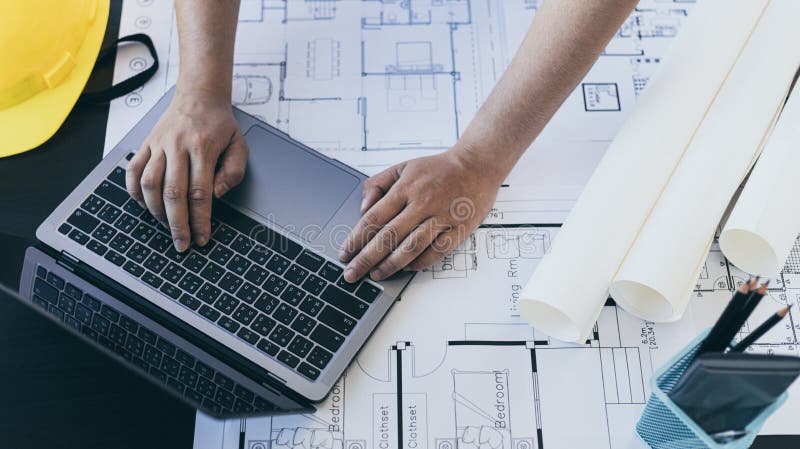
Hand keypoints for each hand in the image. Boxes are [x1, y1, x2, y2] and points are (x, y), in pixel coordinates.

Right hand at [125, 90, 248, 250]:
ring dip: (156, 211)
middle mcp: (178, 146)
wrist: (199, 96)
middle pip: (173, 193)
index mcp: (203, 148)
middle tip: (182, 244)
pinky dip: (135, 192)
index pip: (200, 192)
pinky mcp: (145, 144)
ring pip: (150, 184)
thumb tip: (215, 195)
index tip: (202, 237)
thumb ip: (233, 172)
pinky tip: (145, 205)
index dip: (200, 219)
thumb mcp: (240, 146)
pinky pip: (133, 171)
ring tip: (167, 225)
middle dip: (177, 224)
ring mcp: (158, 145)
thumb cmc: (220, 125)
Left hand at [339, 148, 505, 281]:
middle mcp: (422, 202)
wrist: (477, 164)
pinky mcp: (459, 228)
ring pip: (411, 246)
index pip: (374, 218)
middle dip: (366, 258)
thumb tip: (363, 208)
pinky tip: (408, 268)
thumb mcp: (403, 167)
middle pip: (388, 236)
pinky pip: (437, 251)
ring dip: (391, 264)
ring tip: (377, 274)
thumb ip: (378, 184)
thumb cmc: (439, 168)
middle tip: (352, 273)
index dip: (356, 238)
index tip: (345, 253)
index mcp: (406, 188)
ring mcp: (442, 217)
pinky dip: (421, 262)